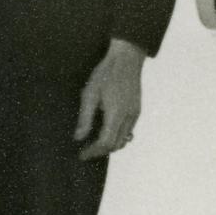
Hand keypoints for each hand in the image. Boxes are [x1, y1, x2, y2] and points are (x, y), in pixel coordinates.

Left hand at [74, 38, 145, 160]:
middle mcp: (129, 116)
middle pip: (116, 144)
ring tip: (92, 144)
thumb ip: (84, 118)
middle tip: (85, 151)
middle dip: (100, 151)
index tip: (82, 155)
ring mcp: (135, 113)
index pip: (106, 143)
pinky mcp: (136, 109)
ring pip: (124, 139)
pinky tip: (105, 132)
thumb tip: (78, 137)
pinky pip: (128, 130)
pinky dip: (117, 136)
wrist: (126, 59)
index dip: (93, 152)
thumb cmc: (105, 74)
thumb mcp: (88, 95)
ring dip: (109, 145)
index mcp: (117, 114)